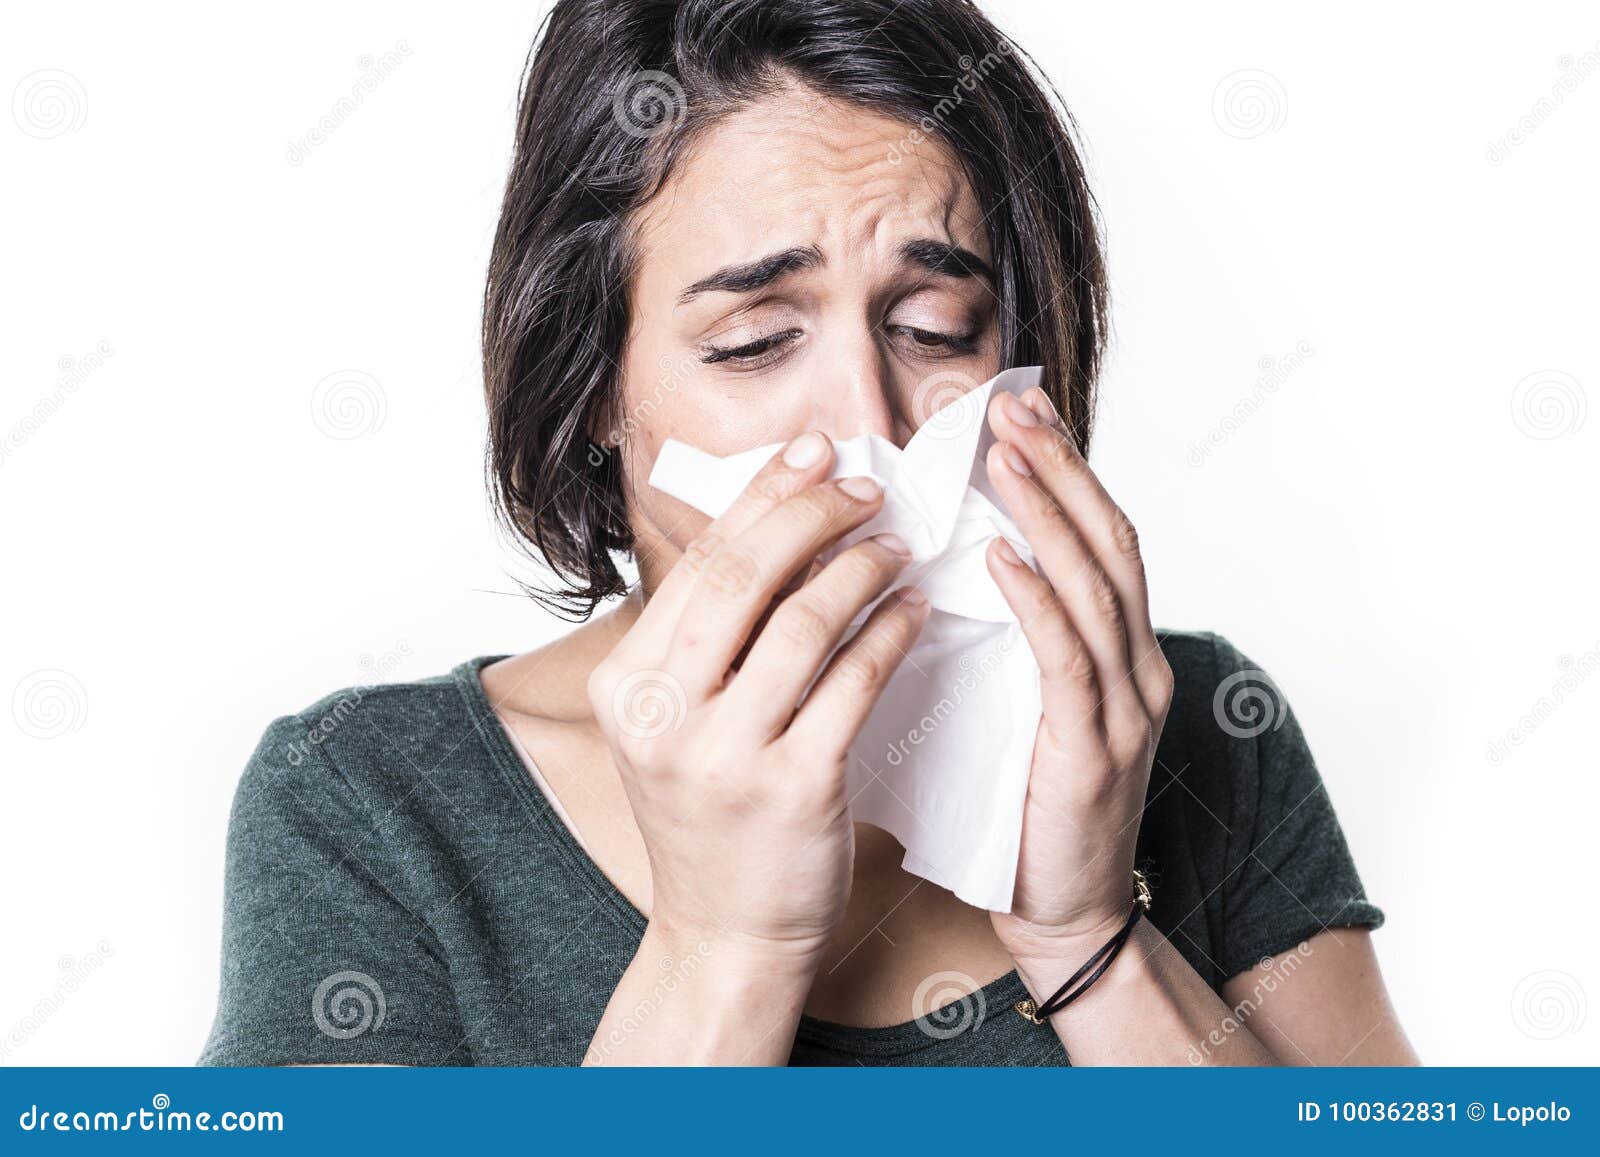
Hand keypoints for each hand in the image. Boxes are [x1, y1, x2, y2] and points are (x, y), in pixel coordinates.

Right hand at [588, 431, 931, 971]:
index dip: (764, 496)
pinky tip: (915, 609)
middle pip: (744, 576)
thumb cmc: (715, 817)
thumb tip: (774, 521)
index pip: (700, 563)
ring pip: (803, 622)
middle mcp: (665, 715)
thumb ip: (705, 637)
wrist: (727, 935)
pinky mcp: (794, 788)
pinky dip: (889, 633)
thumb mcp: (678, 723)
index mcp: (630, 685)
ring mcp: (725, 755)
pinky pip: (853, 682)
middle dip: (814, 513)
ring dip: (861, 568)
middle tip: (868, 485)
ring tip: (899, 544)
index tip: (815, 450)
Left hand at [980, 387, 1174, 964]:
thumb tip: (946, 559)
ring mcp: (1125, 706)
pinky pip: (1066, 658)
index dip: (1063, 470)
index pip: (1097, 536)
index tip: (1017, 411)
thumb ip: (1007, 636)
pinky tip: (1001, 556)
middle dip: (1059, 469)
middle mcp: (1137, 665)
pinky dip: (1036, 600)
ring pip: (1094, 585)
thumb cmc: (1026, 806)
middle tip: (1010, 409)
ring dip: (1047, 514)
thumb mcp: (1020, 702)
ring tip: (1002, 458)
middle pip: (1106, 541)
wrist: (1064, 911)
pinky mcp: (1095, 749)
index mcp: (1119, 650)